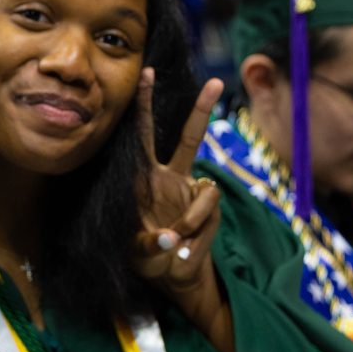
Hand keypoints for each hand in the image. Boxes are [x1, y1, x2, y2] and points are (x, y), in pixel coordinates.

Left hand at [130, 71, 224, 296]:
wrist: (172, 276)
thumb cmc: (145, 258)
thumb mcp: (135, 253)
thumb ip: (149, 245)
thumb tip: (172, 238)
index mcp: (143, 179)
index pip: (143, 137)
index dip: (144, 108)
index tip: (146, 75)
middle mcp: (169, 179)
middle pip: (189, 138)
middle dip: (202, 111)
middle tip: (216, 82)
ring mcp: (193, 192)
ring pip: (207, 185)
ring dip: (190, 219)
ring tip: (174, 242)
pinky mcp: (211, 208)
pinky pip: (210, 210)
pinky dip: (197, 228)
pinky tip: (186, 243)